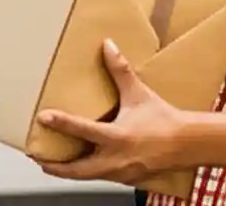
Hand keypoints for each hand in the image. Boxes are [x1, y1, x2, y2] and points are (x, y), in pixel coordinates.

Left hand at [32, 39, 187, 184]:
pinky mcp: (127, 179)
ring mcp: (120, 172)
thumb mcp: (139, 94)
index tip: (42, 117)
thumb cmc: (164, 120)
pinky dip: (89, 172)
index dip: (60, 123)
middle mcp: (115, 159)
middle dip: (54, 166)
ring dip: (70, 171)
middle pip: (76, 169)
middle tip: (38, 159)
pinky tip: (84, 165)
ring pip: (88, 176)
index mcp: (116, 137)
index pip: (81, 130)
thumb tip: (108, 46)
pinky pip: (102, 177)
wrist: (188, 143)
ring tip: (54, 164)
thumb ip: (120, 71)